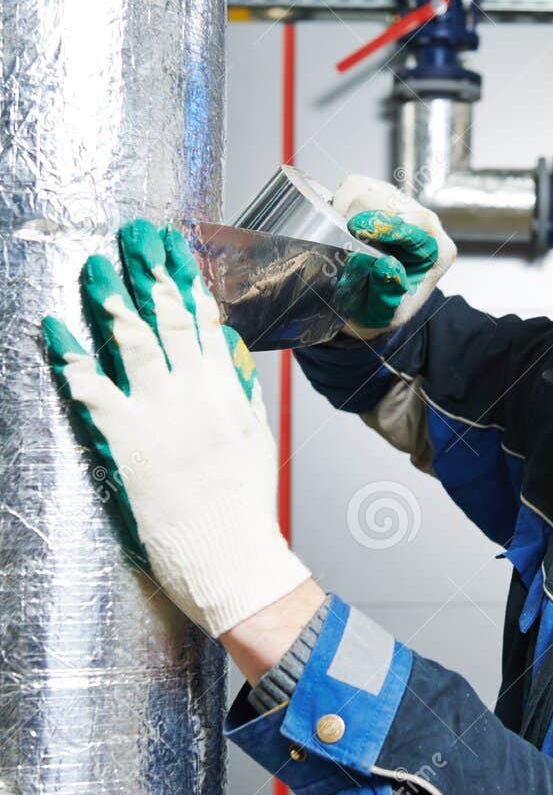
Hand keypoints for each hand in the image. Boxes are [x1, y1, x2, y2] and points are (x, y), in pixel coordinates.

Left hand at [42, 220, 310, 637]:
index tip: (172, 249)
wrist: (232, 557)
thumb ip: (238, 391)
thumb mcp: (255, 438)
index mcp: (224, 390)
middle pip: (167, 317)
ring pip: (132, 340)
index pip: (203, 319)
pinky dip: (71, 354)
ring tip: (95, 267)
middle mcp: (192, 393)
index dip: (184, 279)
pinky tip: (55, 329)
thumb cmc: (243, 509)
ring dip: (110, 298)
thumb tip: (223, 352)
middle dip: (148, 272)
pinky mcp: (127, 441)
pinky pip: (92, 388)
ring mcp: (159, 415)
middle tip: (132, 237)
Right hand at [332, 173, 455, 339]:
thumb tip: (387, 266)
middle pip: (388, 201)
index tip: (357, 230)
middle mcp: (423, 222)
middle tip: (340, 242)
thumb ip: (388, 295)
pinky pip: (354, 186)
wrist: (372, 303)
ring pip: (368, 189)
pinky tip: (340, 226)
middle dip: (358, 218)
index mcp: (436, 251)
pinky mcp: (379, 193)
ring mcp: (401, 204)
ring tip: (341, 238)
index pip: (421, 224)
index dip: (388, 224)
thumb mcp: (385, 314)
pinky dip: (340, 202)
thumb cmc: (381, 308)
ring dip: (346, 210)